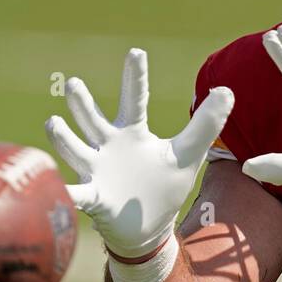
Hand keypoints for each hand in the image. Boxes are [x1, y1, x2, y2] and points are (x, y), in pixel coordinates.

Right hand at [45, 48, 233, 258]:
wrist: (148, 229)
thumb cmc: (163, 186)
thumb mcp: (188, 154)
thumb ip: (205, 124)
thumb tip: (227, 90)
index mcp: (133, 134)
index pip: (135, 100)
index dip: (135, 77)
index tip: (136, 52)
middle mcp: (109, 147)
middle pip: (93, 121)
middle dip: (82, 104)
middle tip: (73, 84)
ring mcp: (97, 171)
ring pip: (77, 151)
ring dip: (64, 139)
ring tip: (53, 123)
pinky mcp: (94, 198)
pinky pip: (75, 193)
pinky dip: (64, 191)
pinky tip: (54, 186)